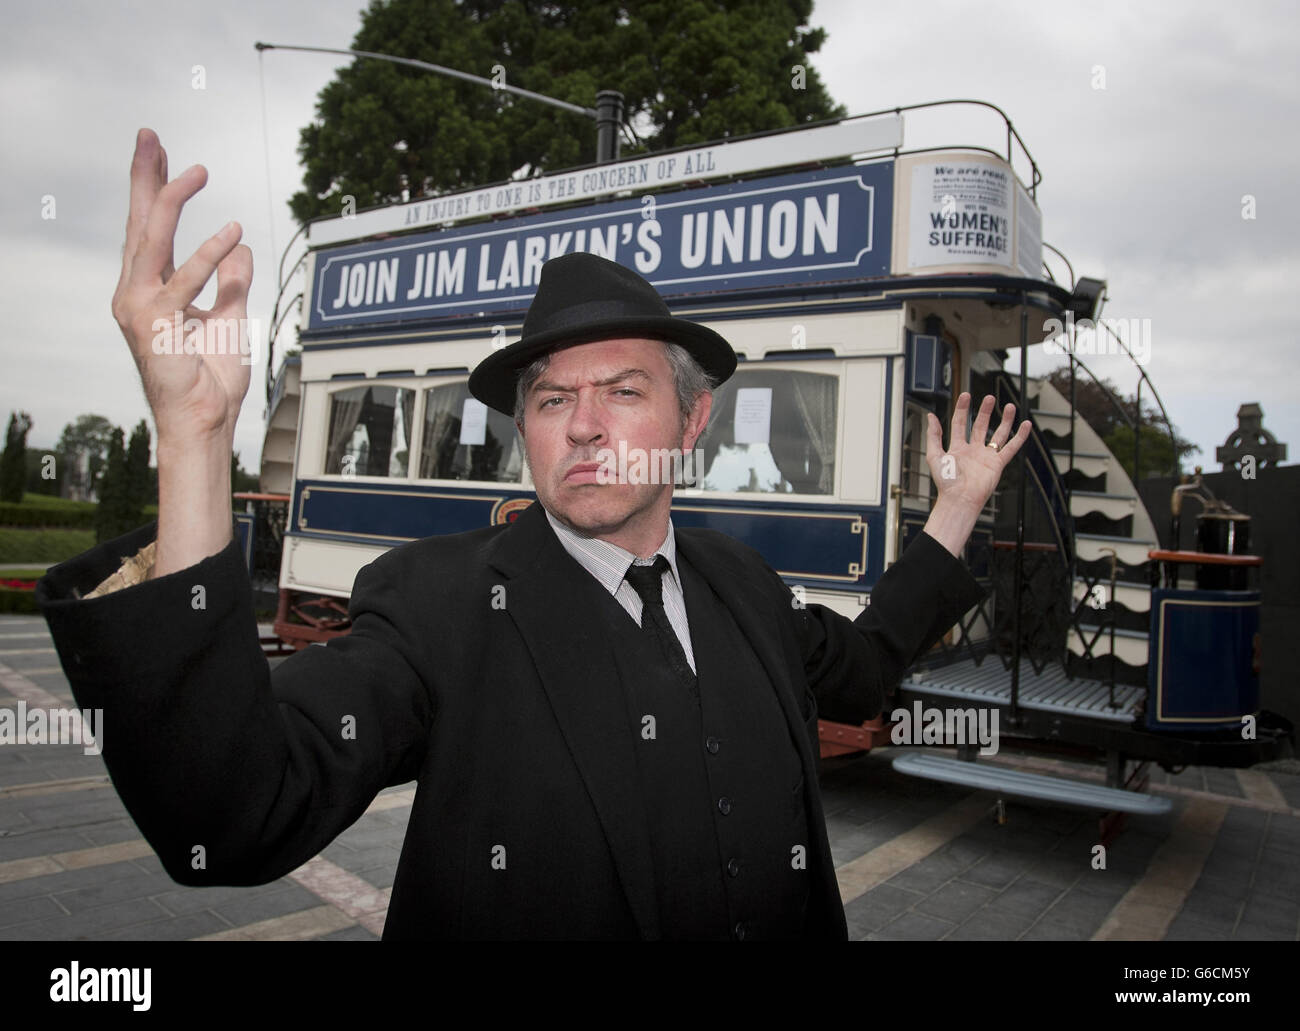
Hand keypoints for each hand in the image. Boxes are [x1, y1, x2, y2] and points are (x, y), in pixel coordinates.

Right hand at [110, 128, 253, 443]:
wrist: (203, 420)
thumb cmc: (209, 379)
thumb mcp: (228, 317)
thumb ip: (231, 281)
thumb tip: (241, 249)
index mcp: (151, 288)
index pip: (150, 227)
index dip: (154, 187)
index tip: (160, 150)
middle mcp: (136, 292)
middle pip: (140, 222)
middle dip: (146, 176)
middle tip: (149, 135)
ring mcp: (141, 307)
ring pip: (153, 240)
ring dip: (174, 201)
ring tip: (197, 171)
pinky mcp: (155, 324)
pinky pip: (184, 281)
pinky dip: (209, 254)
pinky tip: (231, 231)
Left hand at [921, 392, 1030, 556]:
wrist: (960, 499)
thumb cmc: (946, 482)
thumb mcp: (934, 455)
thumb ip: (933, 435)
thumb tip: (930, 416)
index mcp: (957, 447)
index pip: (960, 423)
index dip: (963, 409)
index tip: (966, 395)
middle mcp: (973, 450)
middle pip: (981, 426)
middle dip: (985, 411)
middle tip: (989, 398)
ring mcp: (986, 456)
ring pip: (998, 434)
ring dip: (1004, 420)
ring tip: (1009, 406)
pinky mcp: (998, 464)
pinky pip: (1011, 447)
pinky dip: (1020, 436)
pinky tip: (1025, 425)